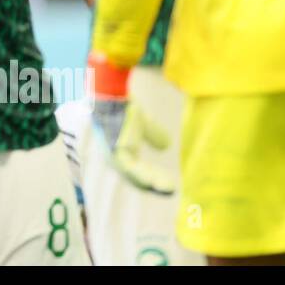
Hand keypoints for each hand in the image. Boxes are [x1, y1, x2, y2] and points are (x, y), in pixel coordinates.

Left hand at [88, 53, 175, 194]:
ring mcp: (113, 158)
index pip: (137, 175)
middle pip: (137, 179)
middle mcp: (114, 161)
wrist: (111, 94)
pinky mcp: (116, 152)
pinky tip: (162, 184)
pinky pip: (133, 169)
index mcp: (119, 156)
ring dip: (156, 183)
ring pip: (137, 177)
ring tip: (171, 189)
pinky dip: (148, 177)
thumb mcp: (143, 124)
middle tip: (173, 190)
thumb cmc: (123, 106)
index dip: (153, 180)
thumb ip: (153, 135)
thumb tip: (166, 146)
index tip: (169, 186)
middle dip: (156, 185)